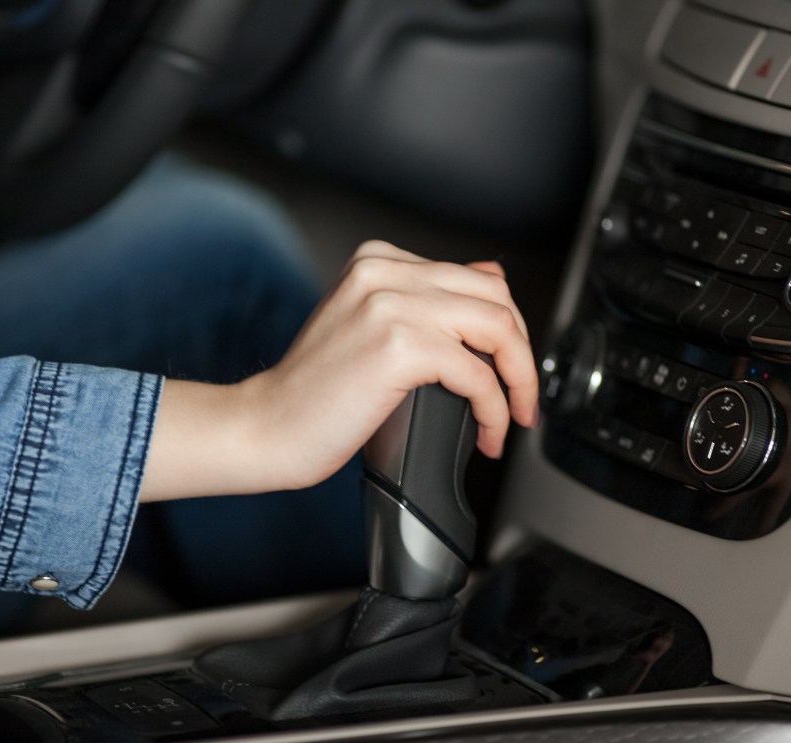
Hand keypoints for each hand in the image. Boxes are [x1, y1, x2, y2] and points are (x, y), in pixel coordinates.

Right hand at [140, 240, 539, 501]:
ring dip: (519, 381)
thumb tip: (490, 276)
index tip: (511, 370)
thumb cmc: (314, 393)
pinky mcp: (398, 345)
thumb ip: (425, 300)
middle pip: (496, 297)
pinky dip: (495, 409)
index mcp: (379, 261)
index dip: (508, 329)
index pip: (477, 278)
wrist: (267, 427)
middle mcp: (385, 271)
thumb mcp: (371, 326)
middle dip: (523, 353)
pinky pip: (478, 374)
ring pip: (498, 329)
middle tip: (522, 397)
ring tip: (512, 417)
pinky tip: (486, 432)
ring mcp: (391, 304)